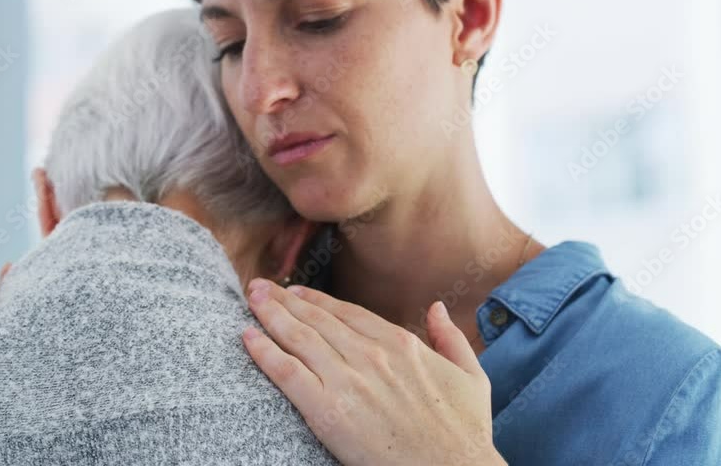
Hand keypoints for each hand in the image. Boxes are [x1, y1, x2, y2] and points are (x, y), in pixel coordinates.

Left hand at [241, 279, 504, 465]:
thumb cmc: (465, 433)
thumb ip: (451, 338)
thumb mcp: (472, 377)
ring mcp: (348, 380)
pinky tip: (247, 336)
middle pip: (317, 320)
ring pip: (299, 337)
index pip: (348, 314)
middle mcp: (370, 355)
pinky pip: (287, 372)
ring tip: (252, 298)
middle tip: (261, 286)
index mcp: (401, 344)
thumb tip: (438, 308)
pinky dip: (264, 351)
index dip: (318, 301)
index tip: (297, 292)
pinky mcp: (327, 410)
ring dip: (270, 314)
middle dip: (285, 300)